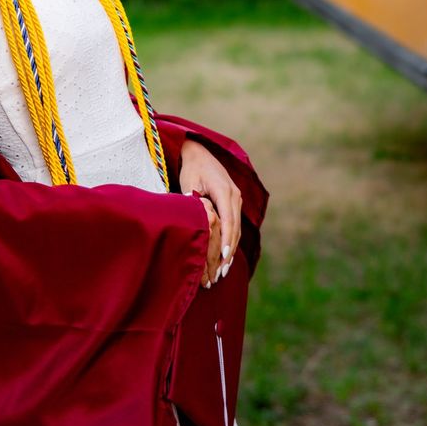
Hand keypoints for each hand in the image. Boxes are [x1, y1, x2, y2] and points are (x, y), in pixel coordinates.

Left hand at [180, 140, 240, 280]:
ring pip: (236, 228)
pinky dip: (231, 240)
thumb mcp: (189, 182)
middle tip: (221, 272)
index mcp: (224, 190)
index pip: (228, 220)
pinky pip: (234, 224)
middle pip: (234, 228)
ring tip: (224, 270)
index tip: (222, 257)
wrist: (199, 153)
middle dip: (229, 251)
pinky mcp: (234, 201)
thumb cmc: (191, 169)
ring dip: (231, 249)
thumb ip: (194, 200)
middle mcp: (235, 194)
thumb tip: (197, 221)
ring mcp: (236, 198)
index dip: (226, 240)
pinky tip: (226, 256)